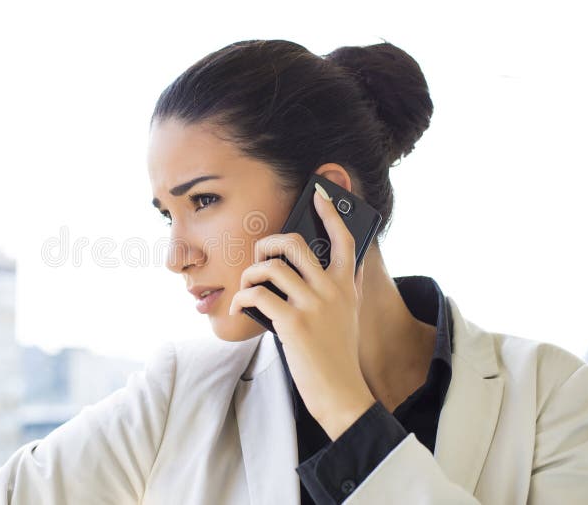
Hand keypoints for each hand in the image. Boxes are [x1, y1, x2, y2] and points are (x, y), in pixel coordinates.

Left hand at [228, 186, 375, 439]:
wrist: (341, 392)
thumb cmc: (337, 353)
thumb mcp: (348, 315)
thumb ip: (340, 288)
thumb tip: (316, 265)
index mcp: (348, 285)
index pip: (343, 239)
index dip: (330, 213)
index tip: (319, 195)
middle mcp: (332, 289)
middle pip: (294, 243)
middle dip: (268, 244)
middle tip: (260, 256)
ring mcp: (313, 305)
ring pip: (270, 267)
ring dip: (249, 275)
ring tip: (246, 289)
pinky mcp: (293, 323)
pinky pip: (257, 295)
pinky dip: (241, 299)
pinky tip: (239, 307)